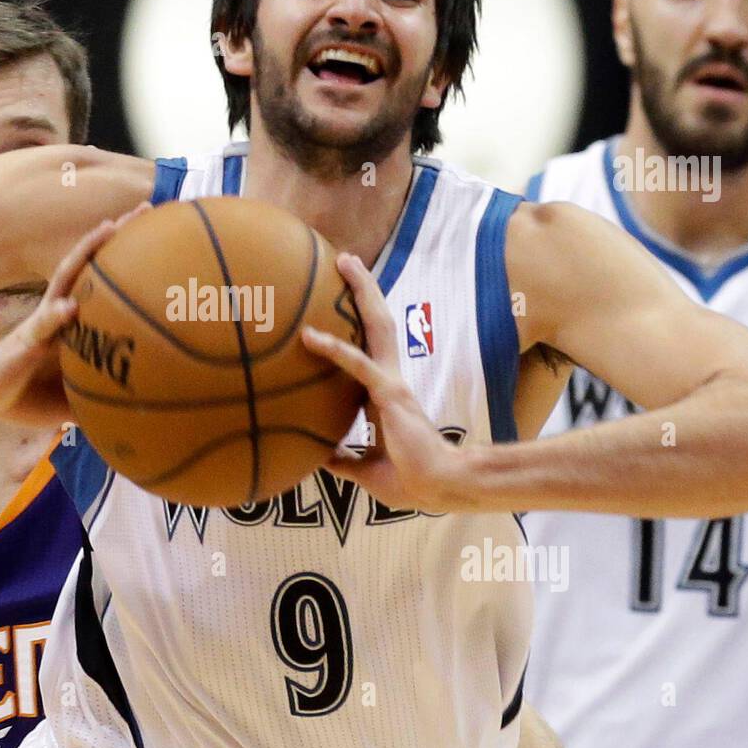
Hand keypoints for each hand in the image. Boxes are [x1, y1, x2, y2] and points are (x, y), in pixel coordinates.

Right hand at [0, 204, 150, 422]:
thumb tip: (142, 410)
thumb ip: (104, 393)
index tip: (160, 233)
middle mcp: (60, 309)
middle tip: (146, 208)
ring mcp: (43, 321)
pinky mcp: (25, 341)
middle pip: (91, 263)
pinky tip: (69, 306)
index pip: (104, 279)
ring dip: (86, 251)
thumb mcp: (76, 393)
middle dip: (116, 234)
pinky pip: (42, 326)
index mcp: (74, 319)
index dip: (129, 257)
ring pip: (66, 278)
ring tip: (108, 228)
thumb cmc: (29, 391)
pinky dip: (55, 315)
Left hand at [301, 252, 475, 513]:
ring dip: (361, 292)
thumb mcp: (366, 469)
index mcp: (385, 394)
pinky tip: (309, 336)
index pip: (370, 347)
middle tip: (345, 259)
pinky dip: (334, 348)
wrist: (438, 488)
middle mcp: (391, 380)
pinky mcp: (389, 395)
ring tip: (344, 262)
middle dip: (364, 289)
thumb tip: (314, 459)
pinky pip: (358, 365)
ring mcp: (392, 383)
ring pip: (377, 326)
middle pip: (378, 323)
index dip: (356, 322)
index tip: (338, 300)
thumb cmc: (410, 480)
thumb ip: (342, 459)